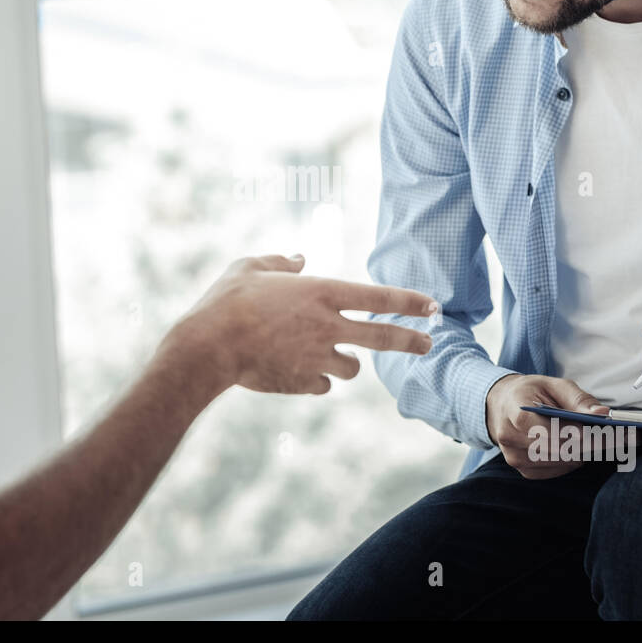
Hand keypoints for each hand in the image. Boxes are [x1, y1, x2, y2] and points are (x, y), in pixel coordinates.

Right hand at [162, 254, 436, 396]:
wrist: (209, 346)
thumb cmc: (227, 300)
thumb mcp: (250, 267)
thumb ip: (280, 262)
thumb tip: (299, 258)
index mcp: (322, 293)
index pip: (379, 296)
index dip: (409, 301)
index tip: (432, 306)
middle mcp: (327, 326)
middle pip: (383, 337)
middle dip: (412, 341)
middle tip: (429, 344)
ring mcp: (317, 358)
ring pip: (351, 368)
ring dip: (347, 362)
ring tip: (334, 356)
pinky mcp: (302, 383)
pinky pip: (323, 384)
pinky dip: (318, 379)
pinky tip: (300, 370)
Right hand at [486, 373, 609, 479]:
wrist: (502, 406)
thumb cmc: (530, 393)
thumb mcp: (553, 384)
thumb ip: (578, 399)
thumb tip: (602, 413)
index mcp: (513, 409)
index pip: (539, 428)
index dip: (567, 432)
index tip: (596, 432)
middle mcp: (509, 436)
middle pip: (553, 448)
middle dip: (584, 444)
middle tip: (610, 437)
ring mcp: (513, 456)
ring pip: (558, 462)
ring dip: (579, 454)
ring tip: (594, 440)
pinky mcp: (523, 470)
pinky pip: (554, 471)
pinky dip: (570, 461)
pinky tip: (575, 449)